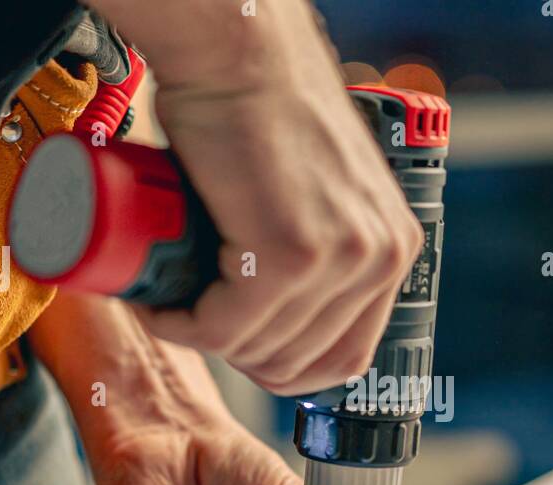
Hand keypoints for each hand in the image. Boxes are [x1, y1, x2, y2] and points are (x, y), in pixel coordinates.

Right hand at [86, 0, 422, 395]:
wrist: (238, 50)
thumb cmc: (260, 110)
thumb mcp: (321, 195)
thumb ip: (326, 243)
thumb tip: (286, 305)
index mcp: (392, 249)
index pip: (349, 356)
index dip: (285, 366)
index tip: (240, 348)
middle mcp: (380, 257)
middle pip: (301, 363)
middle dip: (238, 357)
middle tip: (194, 320)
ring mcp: (341, 257)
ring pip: (258, 349)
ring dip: (202, 340)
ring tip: (168, 303)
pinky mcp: (292, 252)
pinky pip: (225, 327)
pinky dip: (182, 326)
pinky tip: (160, 303)